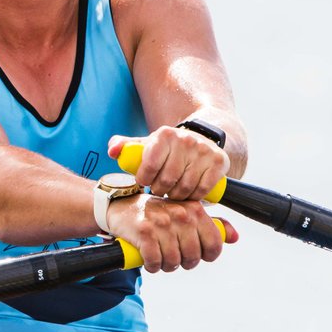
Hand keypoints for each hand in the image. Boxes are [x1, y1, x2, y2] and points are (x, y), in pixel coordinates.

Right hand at [103, 192, 237, 272]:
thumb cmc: (158, 214)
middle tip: (174, 258)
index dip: (207, 256)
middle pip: (193, 257)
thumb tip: (235, 238)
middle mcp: (180, 214)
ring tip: (161, 257)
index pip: (214, 243)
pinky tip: (149, 260)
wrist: (122, 206)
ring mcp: (161, 223)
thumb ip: (211, 226)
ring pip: (173, 261)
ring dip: (166, 265)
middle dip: (184, 263)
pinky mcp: (144, 232)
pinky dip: (152, 266)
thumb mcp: (186, 214)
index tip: (197, 256)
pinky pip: (155, 261)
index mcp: (194, 209)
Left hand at [110, 127, 226, 201]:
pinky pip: (203, 189)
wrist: (203, 138)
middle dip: (160, 190)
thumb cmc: (169, 147)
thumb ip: (126, 147)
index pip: (149, 165)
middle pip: (168, 179)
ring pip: (185, 187)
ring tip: (172, 193)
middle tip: (159, 191)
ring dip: (176, 196)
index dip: (145, 179)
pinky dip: (194, 196)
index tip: (145, 182)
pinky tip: (189, 193)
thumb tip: (112, 151)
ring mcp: (203, 151)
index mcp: (164, 134)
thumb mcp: (147, 144)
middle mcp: (185, 140)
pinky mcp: (218, 162)